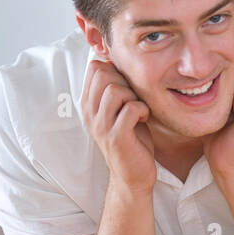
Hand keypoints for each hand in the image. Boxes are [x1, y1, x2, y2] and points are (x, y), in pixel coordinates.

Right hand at [80, 59, 155, 192]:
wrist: (133, 175)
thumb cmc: (133, 138)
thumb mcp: (121, 109)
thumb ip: (118, 88)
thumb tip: (119, 60)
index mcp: (89, 103)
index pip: (94, 67)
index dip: (115, 68)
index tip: (127, 84)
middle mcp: (90, 113)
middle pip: (103, 74)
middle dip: (125, 79)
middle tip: (135, 97)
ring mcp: (101, 126)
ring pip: (115, 90)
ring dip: (134, 95)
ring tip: (139, 108)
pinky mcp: (116, 138)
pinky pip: (131, 109)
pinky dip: (143, 109)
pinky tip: (144, 119)